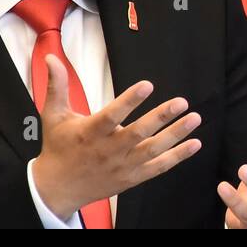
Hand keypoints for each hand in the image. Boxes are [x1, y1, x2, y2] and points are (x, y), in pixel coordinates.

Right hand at [32, 53, 201, 221]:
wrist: (57, 189)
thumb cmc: (58, 147)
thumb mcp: (54, 116)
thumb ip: (57, 86)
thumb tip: (51, 58)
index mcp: (89, 133)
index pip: (111, 116)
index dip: (129, 101)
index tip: (147, 84)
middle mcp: (108, 151)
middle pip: (137, 134)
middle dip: (160, 117)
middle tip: (181, 102)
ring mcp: (122, 166)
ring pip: (152, 151)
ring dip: (176, 135)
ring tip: (194, 118)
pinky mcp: (131, 178)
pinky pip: (158, 167)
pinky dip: (177, 156)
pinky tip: (194, 143)